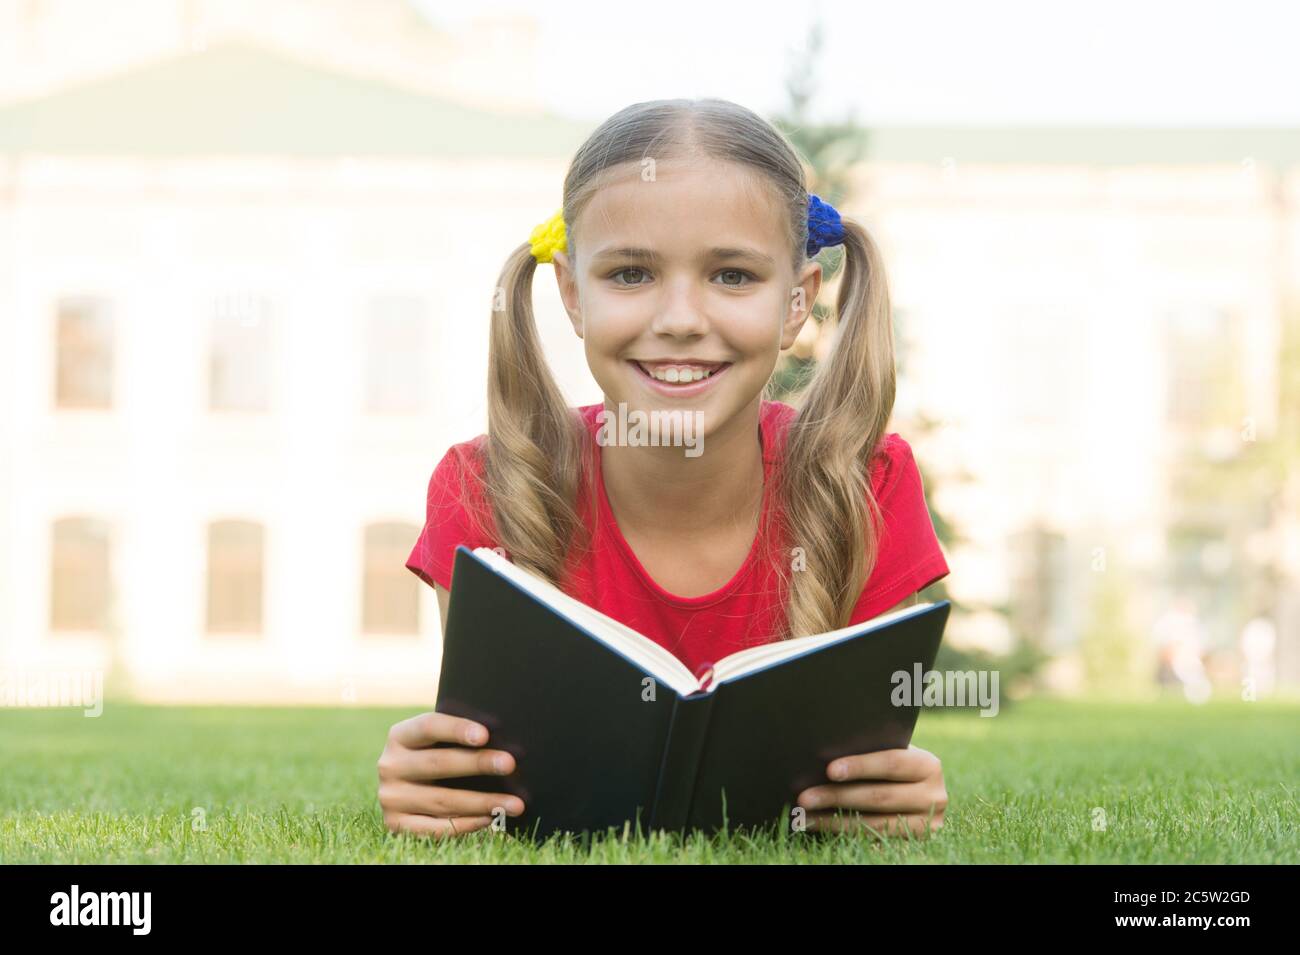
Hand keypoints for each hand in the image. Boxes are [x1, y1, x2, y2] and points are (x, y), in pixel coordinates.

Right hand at [377, 711, 525, 837]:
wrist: (409, 788)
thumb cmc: (437, 755)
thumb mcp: (438, 742)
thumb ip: (459, 738)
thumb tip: (503, 740)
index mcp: (399, 736)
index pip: (428, 727)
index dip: (456, 729)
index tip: (485, 734)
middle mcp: (389, 765)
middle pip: (438, 763)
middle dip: (477, 764)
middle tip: (509, 764)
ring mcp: (391, 797)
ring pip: (442, 800)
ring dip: (482, 802)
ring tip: (514, 803)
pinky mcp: (396, 824)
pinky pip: (436, 828)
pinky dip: (466, 824)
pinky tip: (490, 819)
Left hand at [795, 744, 946, 837]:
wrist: (917, 790)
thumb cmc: (893, 764)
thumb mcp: (892, 753)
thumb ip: (872, 750)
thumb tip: (824, 754)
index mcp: (929, 766)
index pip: (891, 763)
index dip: (860, 766)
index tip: (830, 770)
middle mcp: (935, 797)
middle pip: (879, 797)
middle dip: (837, 796)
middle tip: (804, 797)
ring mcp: (927, 825)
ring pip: (873, 825)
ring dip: (833, 820)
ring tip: (805, 815)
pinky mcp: (915, 844)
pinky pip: (874, 840)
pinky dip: (843, 832)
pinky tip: (819, 825)